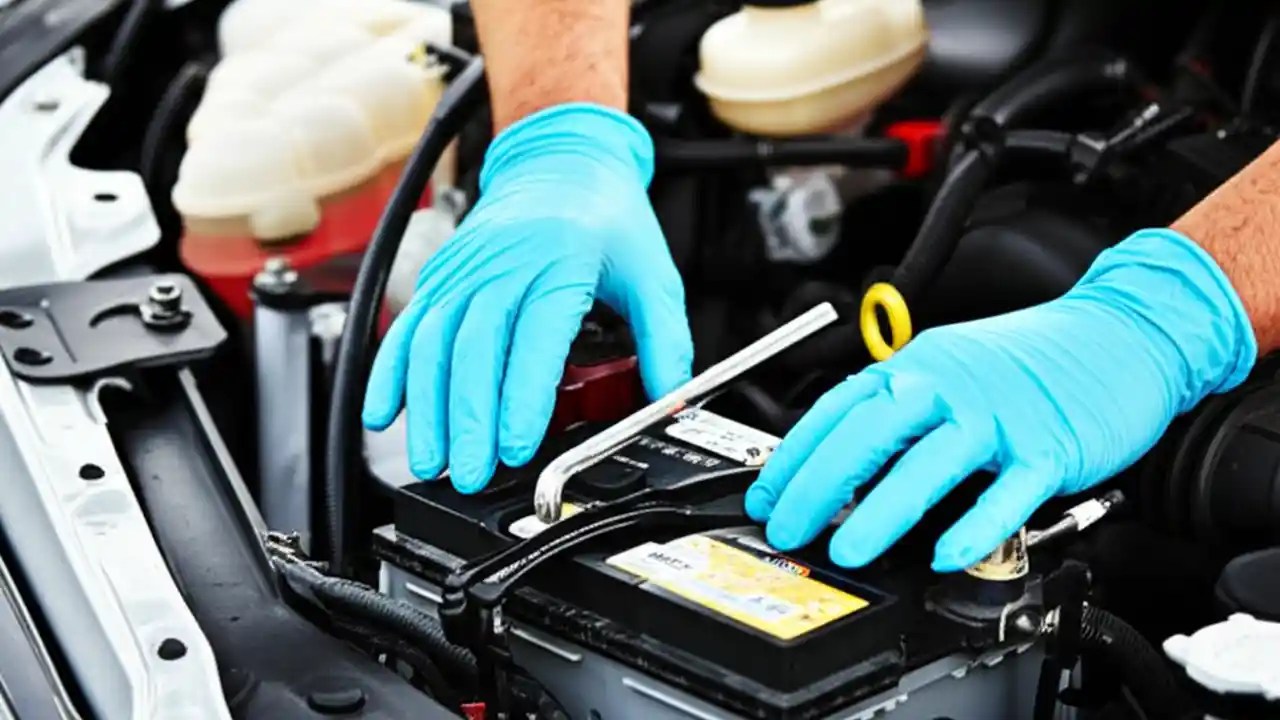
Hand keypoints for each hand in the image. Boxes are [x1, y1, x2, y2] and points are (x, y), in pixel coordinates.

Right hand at [363, 104, 692, 492]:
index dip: (520, 397)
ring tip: (430, 460)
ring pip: (431, 344)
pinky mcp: (440, 276)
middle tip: (469, 474)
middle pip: (472, 349)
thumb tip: (671, 398)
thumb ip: (666, 338)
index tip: (515, 446)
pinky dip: (390, 373)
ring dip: (426, 408)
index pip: (533, 337)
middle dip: (467, 420)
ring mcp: (463, 270)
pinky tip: (384, 413)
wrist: (561, 158)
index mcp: (558, 261)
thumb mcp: (653, 272)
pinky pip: (406, 328)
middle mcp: (501, 264)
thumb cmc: (605, 215)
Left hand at [745, 229, 1255, 570]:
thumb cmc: (1031, 359)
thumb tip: (838, 462)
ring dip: (880, 511)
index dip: (794, 456)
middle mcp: (950, 384)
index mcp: (918, 365)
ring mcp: (999, 416)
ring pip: (927, 464)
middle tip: (788, 529)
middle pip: (868, 434)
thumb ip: (899, 410)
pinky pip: (1004, 494)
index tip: (766, 497)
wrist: (1121, 332)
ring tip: (847, 550)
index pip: (837, 410)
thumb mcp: (949, 367)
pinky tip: (946, 554)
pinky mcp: (1048, 448)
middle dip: (817, 486)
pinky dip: (973, 526)